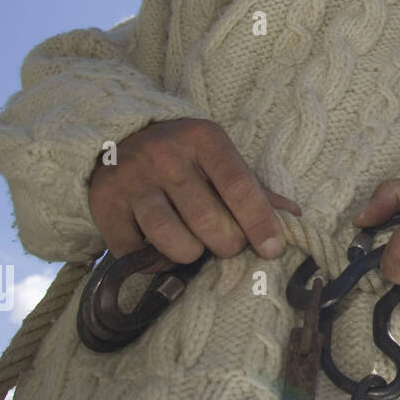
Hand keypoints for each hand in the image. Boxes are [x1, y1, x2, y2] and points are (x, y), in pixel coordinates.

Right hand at [88, 117, 301, 270]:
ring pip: (171, 239)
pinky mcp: (104, 204)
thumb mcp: (221, 159)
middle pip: (208, 221)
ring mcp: (132, 179)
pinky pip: (135, 253)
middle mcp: (165, 155)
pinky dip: (154, 262)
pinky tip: (161, 248)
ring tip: (193, 244)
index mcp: (204, 139)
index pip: (239, 186)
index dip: (259, 222)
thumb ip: (256, 189)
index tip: (273, 249)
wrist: (119, 138)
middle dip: (227, 243)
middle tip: (227, 243)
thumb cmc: (186, 156)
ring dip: (190, 253)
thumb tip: (294, 218)